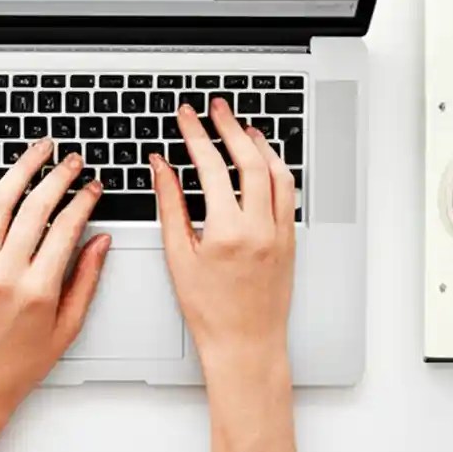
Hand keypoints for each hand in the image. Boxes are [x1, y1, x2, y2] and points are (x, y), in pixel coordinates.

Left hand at [0, 140, 109, 451]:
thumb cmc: (21, 362)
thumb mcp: (68, 326)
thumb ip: (87, 278)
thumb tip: (101, 240)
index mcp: (38, 290)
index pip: (66, 227)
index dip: (84, 200)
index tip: (94, 187)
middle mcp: (4, 274)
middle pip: (34, 207)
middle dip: (58, 176)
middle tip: (72, 160)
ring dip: (21, 170)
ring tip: (39, 151)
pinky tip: (10, 185)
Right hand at [149, 98, 296, 371]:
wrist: (245, 343)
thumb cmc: (209, 311)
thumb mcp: (178, 257)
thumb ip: (170, 206)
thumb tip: (162, 168)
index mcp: (227, 232)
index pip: (211, 167)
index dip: (196, 135)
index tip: (187, 117)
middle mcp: (259, 228)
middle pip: (249, 160)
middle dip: (229, 127)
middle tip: (215, 108)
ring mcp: (280, 232)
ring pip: (277, 172)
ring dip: (259, 144)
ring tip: (240, 127)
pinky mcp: (290, 239)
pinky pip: (288, 192)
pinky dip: (276, 168)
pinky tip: (263, 160)